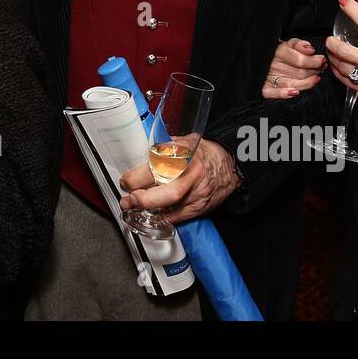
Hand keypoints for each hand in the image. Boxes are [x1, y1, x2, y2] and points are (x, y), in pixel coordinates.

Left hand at [118, 138, 239, 222]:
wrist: (231, 165)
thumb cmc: (204, 152)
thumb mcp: (183, 141)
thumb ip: (162, 148)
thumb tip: (138, 156)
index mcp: (185, 155)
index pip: (157, 168)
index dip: (136, 177)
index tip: (126, 181)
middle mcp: (192, 175)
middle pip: (167, 193)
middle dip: (142, 200)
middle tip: (127, 200)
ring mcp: (197, 194)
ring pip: (170, 208)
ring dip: (148, 210)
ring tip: (134, 207)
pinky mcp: (200, 208)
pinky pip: (177, 217)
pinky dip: (162, 215)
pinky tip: (152, 212)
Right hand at [262, 37, 326, 98]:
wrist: (265, 59)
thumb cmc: (281, 52)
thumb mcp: (290, 43)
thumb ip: (300, 44)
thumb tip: (310, 49)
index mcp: (279, 52)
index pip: (300, 60)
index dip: (314, 62)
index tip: (322, 60)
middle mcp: (274, 65)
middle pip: (298, 73)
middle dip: (314, 71)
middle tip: (322, 69)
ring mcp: (269, 77)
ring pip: (290, 84)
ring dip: (306, 83)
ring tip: (316, 79)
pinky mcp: (265, 88)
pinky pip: (272, 93)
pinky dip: (283, 94)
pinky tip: (294, 92)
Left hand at [324, 0, 357, 125]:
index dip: (354, 12)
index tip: (345, 3)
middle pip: (345, 50)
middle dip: (333, 42)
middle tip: (330, 37)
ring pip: (342, 67)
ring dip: (333, 57)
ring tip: (331, 51)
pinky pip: (347, 82)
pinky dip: (338, 73)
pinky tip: (337, 67)